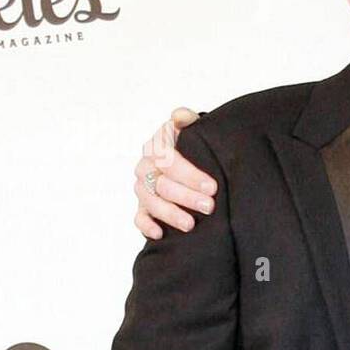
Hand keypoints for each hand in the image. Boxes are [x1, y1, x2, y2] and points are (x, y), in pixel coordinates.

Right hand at [133, 107, 216, 238]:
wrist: (192, 160)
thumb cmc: (194, 146)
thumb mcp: (195, 129)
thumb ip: (188, 120)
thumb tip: (179, 116)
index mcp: (157, 146)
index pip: (167, 159)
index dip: (189, 174)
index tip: (212, 186)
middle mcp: (146, 166)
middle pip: (161, 183)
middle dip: (186, 196)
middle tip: (209, 206)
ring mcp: (143, 187)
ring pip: (150, 201)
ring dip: (170, 213)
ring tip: (190, 224)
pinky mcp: (143, 206)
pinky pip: (138, 217)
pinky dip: (146, 226)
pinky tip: (160, 233)